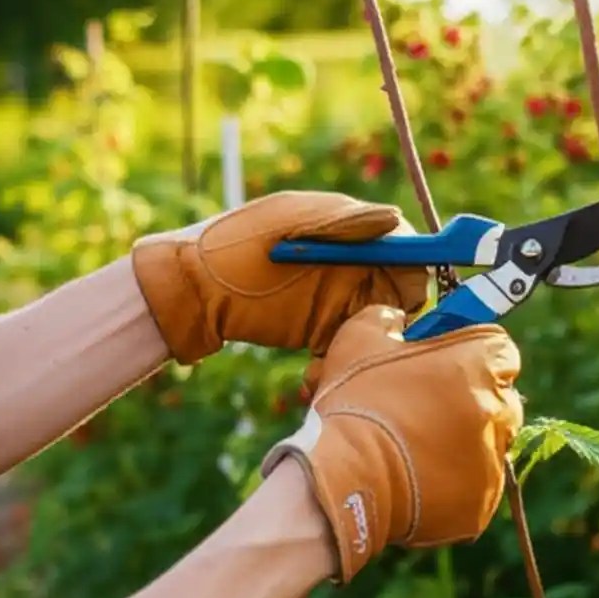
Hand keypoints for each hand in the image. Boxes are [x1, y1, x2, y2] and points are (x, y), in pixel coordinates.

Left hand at [131, 191, 429, 364]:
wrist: (185, 293)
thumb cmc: (232, 248)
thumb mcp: (286, 226)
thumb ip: (341, 222)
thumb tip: (396, 220)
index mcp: (346, 230)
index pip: (401, 247)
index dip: (412, 271)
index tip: (406, 299)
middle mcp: (350, 264)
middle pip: (397, 293)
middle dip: (394, 320)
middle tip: (376, 341)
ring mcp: (336, 299)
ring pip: (376, 327)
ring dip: (365, 348)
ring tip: (330, 364)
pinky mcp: (319, 331)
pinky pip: (347, 349)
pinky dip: (338, 365)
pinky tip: (312, 378)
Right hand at [260, 305, 522, 581]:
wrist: (345, 478)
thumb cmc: (356, 403)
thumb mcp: (360, 338)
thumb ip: (388, 318)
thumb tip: (398, 322)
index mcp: (481, 364)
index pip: (499, 350)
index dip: (471, 354)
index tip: (445, 366)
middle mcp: (501, 411)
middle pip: (498, 399)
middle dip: (468, 402)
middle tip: (424, 410)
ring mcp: (493, 462)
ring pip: (485, 447)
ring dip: (458, 445)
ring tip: (411, 449)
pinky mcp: (481, 505)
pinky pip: (472, 489)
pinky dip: (450, 487)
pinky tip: (413, 481)